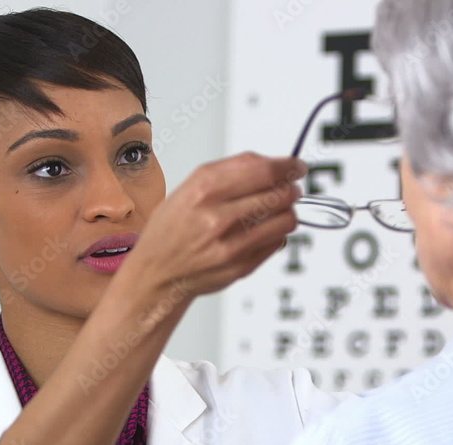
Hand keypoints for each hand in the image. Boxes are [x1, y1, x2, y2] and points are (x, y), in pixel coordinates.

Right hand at [122, 152, 305, 296]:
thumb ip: (229, 172)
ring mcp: (230, 245)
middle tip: (291, 188)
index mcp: (203, 190)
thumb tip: (271, 163)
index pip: (262, 170)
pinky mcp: (240, 266)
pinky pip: (277, 243)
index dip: (287, 166)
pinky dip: (276, 234)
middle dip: (291, 189)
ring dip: (288, 212)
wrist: (156, 274)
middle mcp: (216, 217)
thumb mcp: (189, 188)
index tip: (295, 166)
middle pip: (278, 194)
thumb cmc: (171, 230)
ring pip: (285, 220)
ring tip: (279, 211)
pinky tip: (262, 232)